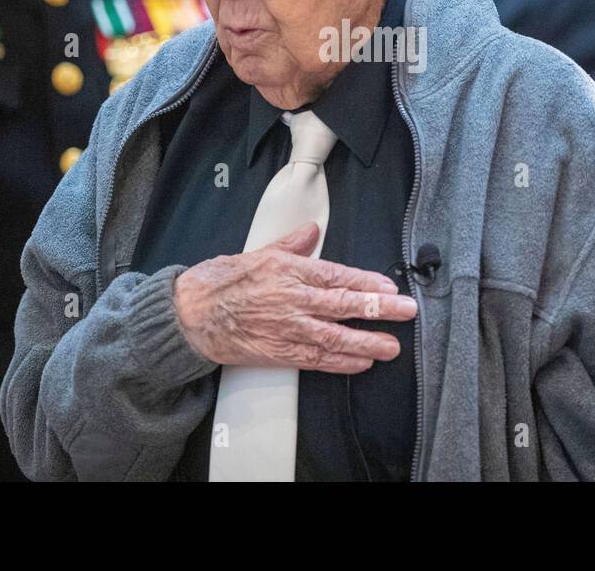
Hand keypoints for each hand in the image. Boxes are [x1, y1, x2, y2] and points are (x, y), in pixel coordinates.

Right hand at [171, 222, 417, 374]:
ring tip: (391, 347)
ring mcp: (286, 329)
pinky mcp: (278, 353)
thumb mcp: (257, 253)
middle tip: (405, 312)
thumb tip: (312, 232)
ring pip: (335, 336)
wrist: (189, 315)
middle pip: (343, 304)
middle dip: (379, 309)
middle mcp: (292, 300)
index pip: (336, 275)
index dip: (366, 282)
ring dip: (366, 342)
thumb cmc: (218, 283)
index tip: (388, 287)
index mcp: (288, 271)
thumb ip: (290, 245)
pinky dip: (340, 362)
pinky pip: (316, 359)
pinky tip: (360, 362)